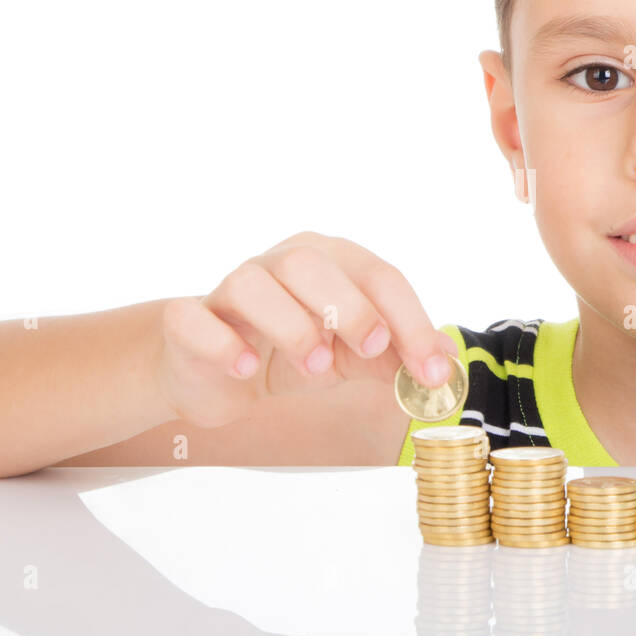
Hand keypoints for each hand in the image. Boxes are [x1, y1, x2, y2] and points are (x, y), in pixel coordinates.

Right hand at [156, 231, 459, 426]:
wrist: (217, 373)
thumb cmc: (292, 352)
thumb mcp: (352, 357)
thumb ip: (396, 357)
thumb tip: (446, 365)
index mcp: (330, 263)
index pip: (378, 276)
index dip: (410, 322)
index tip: (431, 370)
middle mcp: (279, 265)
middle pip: (311, 263)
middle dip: (348, 306)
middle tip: (371, 349)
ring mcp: (228, 289)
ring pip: (253, 282)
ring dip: (290, 324)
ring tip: (314, 366)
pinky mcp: (188, 320)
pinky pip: (196, 318)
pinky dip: (222, 342)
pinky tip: (245, 367)